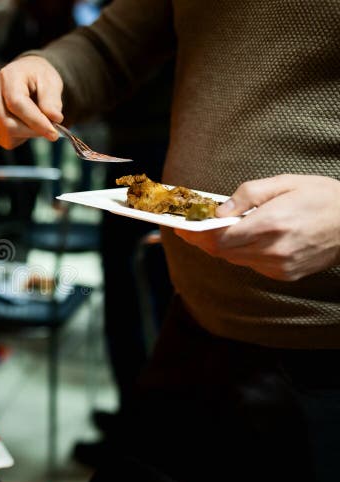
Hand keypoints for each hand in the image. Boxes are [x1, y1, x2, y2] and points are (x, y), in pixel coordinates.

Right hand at [0, 55, 63, 148]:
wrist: (24, 76)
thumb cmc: (38, 78)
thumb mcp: (51, 81)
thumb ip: (52, 100)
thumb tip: (55, 118)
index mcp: (8, 77)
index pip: (17, 104)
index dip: (35, 121)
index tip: (54, 133)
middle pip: (9, 124)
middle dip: (33, 131)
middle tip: (52, 130)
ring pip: (7, 135)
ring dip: (27, 134)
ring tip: (36, 121)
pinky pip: (5, 139)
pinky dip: (20, 137)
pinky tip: (25, 123)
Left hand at [174, 175, 339, 280]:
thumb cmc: (322, 197)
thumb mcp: (283, 183)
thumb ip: (246, 196)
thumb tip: (218, 211)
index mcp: (271, 224)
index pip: (219, 237)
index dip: (196, 233)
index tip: (181, 227)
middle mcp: (273, 250)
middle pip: (222, 251)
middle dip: (204, 240)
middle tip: (191, 228)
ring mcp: (280, 266)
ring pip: (235, 260)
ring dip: (222, 246)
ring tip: (213, 231)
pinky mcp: (286, 274)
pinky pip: (252, 265)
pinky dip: (243, 253)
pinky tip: (245, 239)